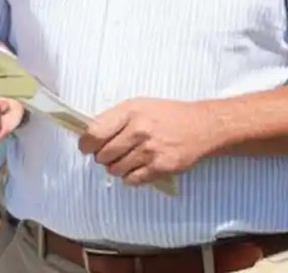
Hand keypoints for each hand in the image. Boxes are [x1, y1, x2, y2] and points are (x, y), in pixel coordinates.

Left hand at [78, 98, 221, 186]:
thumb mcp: (139, 105)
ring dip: (117, 168)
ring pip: (115, 170)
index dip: (86, 144)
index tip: (86, 147)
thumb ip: (114, 118)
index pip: (94, 133)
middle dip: (103, 157)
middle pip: (103, 155)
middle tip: (111, 153)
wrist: (201, 126)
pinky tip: (138, 167)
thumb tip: (90, 136)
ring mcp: (149, 150)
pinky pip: (132, 180)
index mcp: (130, 111)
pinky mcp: (160, 167)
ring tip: (127, 159)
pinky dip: (130, 177)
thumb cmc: (168, 115)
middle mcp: (138, 130)